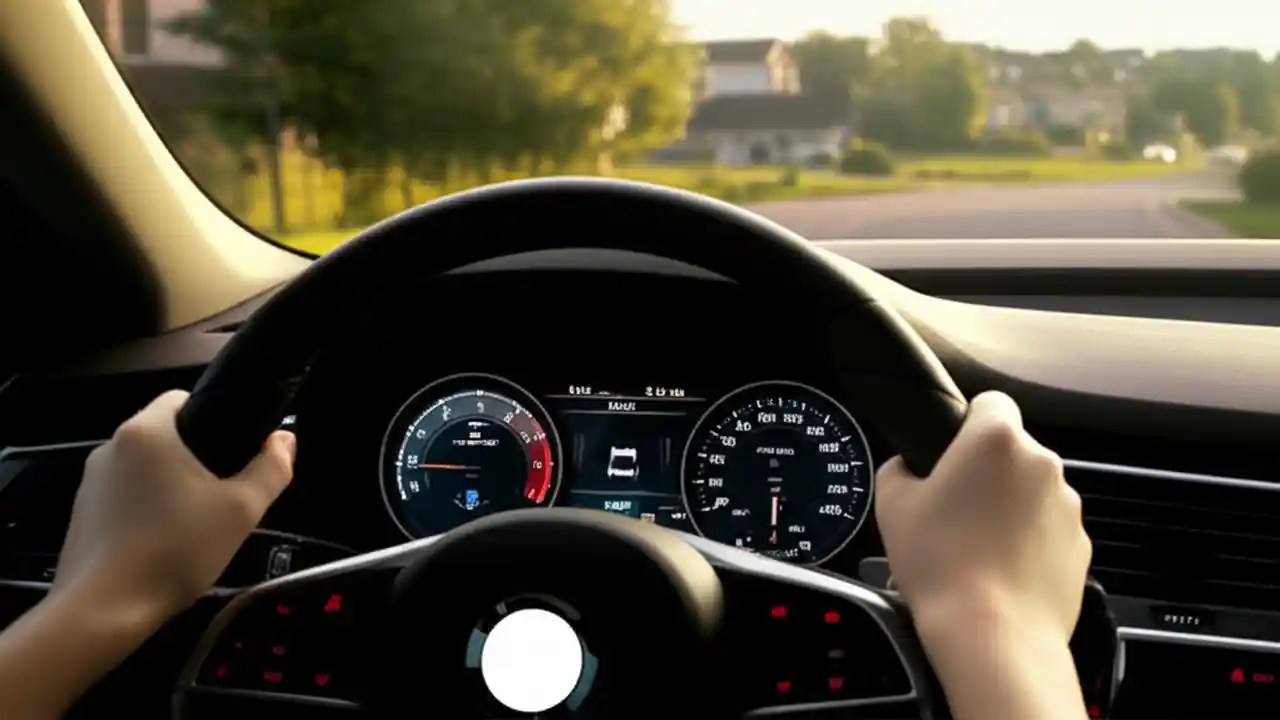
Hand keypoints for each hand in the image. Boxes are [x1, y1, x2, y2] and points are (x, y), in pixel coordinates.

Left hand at [52, 390, 295, 624]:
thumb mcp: (241, 510)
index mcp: (146, 432)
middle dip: (196, 456)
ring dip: (171, 484)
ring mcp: (89, 483)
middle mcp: (110, 447)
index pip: (181, 398)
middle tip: (226, 494)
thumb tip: (285, 439)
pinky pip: (125, 496)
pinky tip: (164, 544)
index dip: (215, 418)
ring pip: (144, 468)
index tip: (236, 452)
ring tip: (197, 523)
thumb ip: (271, 469)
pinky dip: (147, 508)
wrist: (103, 612)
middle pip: (165, 434)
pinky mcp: (81, 515)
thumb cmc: (176, 549)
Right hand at [875, 390, 1089, 639]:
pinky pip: (1049, 531)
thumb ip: (900, 468)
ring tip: (977, 548)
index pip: (990, 402)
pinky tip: (1001, 573)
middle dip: (988, 472)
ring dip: (1011, 507)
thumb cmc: (939, 561)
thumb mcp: (891, 504)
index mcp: (995, 440)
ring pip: (1032, 492)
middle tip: (954, 509)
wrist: (992, 635)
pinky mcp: (1082, 546)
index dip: (967, 423)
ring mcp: (1069, 506)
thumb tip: (912, 467)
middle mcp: (1042, 463)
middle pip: (1012, 451)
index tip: (949, 456)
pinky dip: (1030, 543)